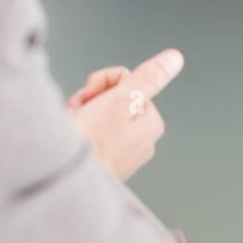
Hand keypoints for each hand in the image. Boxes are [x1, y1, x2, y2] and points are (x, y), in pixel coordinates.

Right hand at [66, 49, 183, 179]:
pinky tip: (74, 139)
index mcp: (151, 123)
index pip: (126, 81)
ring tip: (73, 127)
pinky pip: (95, 134)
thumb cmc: (90, 145)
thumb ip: (147, 78)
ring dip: (84, 114)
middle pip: (114, 97)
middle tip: (79, 112)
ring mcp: (125, 153)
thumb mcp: (119, 100)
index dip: (101, 83)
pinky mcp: (108, 162)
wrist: (67, 184)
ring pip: (102, 114)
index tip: (89, 95)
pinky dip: (82, 131)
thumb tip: (175, 58)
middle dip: (91, 99)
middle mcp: (143, 140)